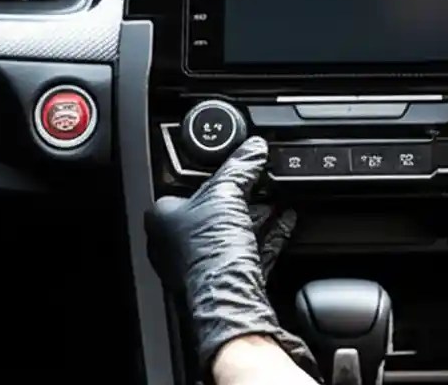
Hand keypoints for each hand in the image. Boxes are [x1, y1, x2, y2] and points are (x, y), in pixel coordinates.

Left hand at [145, 138, 318, 377]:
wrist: (229, 299)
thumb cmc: (210, 250)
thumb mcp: (226, 193)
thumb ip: (241, 167)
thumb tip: (254, 148)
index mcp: (162, 218)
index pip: (182, 184)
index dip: (208, 172)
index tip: (233, 163)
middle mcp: (176, 243)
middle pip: (212, 209)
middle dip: (239, 196)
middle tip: (260, 181)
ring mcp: (200, 264)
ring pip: (232, 232)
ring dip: (256, 215)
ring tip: (278, 198)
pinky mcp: (226, 279)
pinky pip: (249, 251)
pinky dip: (266, 235)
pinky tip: (284, 222)